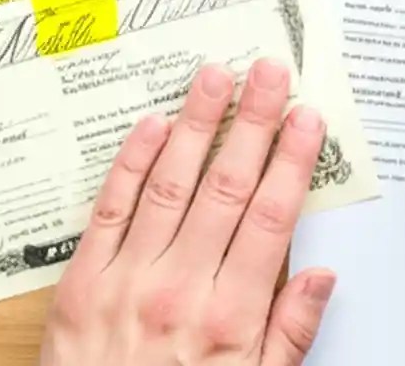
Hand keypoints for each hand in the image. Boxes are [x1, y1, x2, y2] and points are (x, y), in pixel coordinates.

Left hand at [39, 58, 335, 365]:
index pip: (271, 217)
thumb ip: (290, 333)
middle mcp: (180, 290)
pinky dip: (131, 163)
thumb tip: (323, 275)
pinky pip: (109, 209)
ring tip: (215, 77)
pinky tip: (153, 125)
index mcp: (231, 318)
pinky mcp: (81, 281)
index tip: (306, 118)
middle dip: (252, 122)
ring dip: (195, 124)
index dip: (291, 160)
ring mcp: (126, 280)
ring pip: (170, 184)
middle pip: (225, 187)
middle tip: (268, 72)